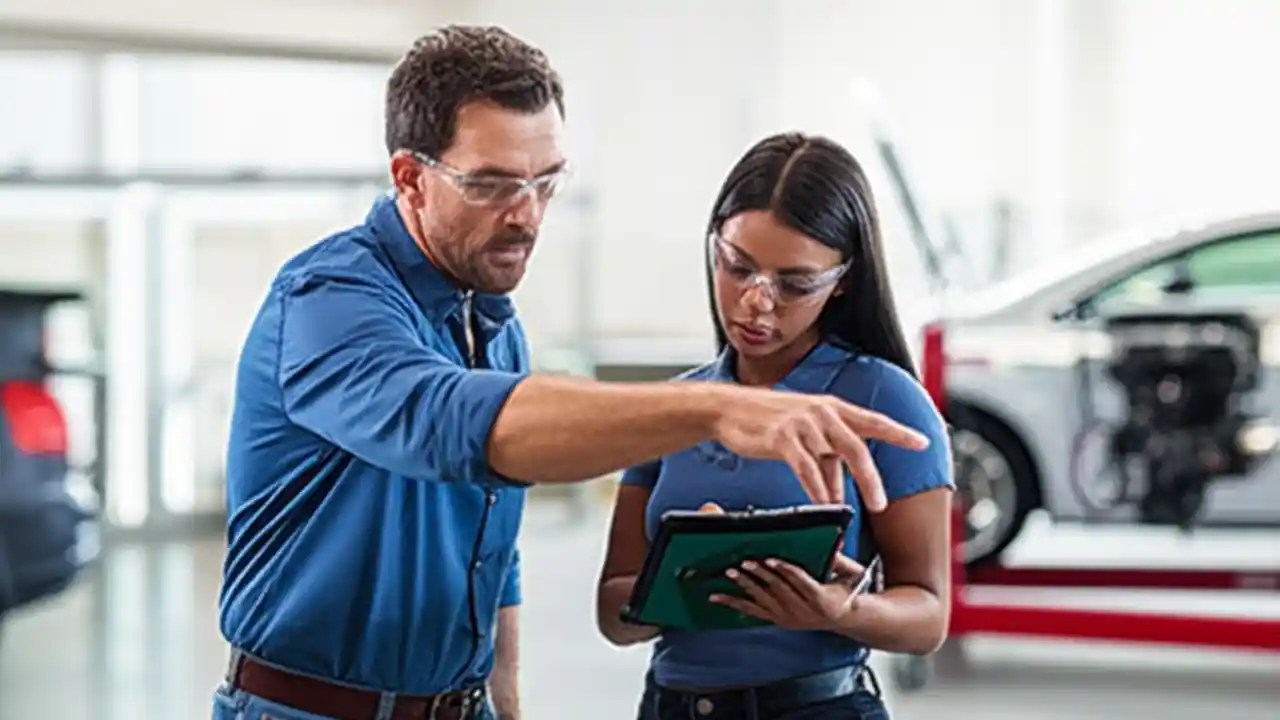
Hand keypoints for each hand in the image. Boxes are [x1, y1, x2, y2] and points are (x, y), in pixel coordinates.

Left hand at [709, 555, 865, 632]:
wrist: (846, 618)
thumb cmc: (848, 591)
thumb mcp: (851, 574)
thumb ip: (840, 560)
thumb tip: (832, 544)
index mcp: (821, 599)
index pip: (800, 581)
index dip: (784, 570)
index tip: (770, 560)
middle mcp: (803, 611)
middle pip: (777, 589)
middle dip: (759, 574)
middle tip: (744, 562)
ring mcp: (788, 617)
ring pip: (763, 600)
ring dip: (745, 585)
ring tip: (730, 572)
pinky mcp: (778, 620)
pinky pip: (753, 611)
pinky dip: (734, 603)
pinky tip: (718, 596)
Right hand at [710, 385, 928, 508]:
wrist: (730, 408)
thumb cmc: (768, 419)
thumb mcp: (804, 434)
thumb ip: (825, 459)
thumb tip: (838, 492)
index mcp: (832, 408)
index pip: (873, 421)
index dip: (899, 432)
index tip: (923, 443)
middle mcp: (822, 413)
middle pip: (857, 447)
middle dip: (872, 478)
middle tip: (881, 504)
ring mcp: (803, 424)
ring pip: (832, 460)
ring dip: (840, 490)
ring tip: (845, 511)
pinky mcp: (782, 438)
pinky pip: (805, 468)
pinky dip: (816, 489)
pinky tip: (823, 503)